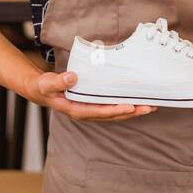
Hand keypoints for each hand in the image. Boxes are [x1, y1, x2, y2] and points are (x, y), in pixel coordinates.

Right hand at [25, 69, 155, 120]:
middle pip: (113, 115)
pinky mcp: (94, 104)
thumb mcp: (47, 83)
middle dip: (132, 112)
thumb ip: (59, 81)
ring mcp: (91, 110)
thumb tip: (72, 77)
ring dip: (133, 110)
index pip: (100, 112)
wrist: (41, 90)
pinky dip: (126, 105)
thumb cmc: (44, 87)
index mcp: (77, 110)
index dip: (116, 110)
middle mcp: (87, 112)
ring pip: (115, 113)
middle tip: (149, 107)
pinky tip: (137, 101)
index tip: (130, 107)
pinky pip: (112, 107)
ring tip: (150, 106)